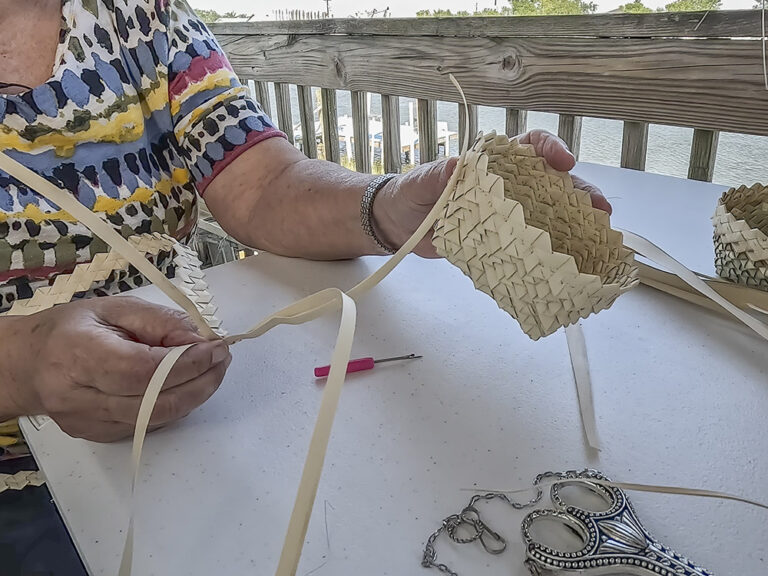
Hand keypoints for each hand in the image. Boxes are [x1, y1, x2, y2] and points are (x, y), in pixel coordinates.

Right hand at [0, 296, 230, 441]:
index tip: (217, 348)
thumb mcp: (115, 308)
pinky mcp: (98, 435)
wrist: (28, 364)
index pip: (145, 371)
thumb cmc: (72, 329)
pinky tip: (185, 386)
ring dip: (194, 395)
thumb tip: (200, 339)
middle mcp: (80, 396)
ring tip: (212, 370)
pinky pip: (149, 425)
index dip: (187, 363)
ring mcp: (88, 422)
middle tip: (223, 360)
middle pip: (155, 402)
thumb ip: (160, 321)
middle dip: (201, 382)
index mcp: (80, 355)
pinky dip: (174, 405)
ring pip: (157, 419)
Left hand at [373, 129, 610, 257]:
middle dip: (579, 191)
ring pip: (549, 212)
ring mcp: (506, 213)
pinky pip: (531, 240)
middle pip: (550, 182)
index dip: (550, 149)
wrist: (396, 228)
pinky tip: (570, 258)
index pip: (527, 147)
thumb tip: (459, 165)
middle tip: (600, 209)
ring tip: (596, 236)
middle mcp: (504, 185)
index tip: (565, 162)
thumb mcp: (420, 183)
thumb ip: (438, 176)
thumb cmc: (408, 196)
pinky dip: (552, 248)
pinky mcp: (501, 238)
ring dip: (575, 222)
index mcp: (489, 164)